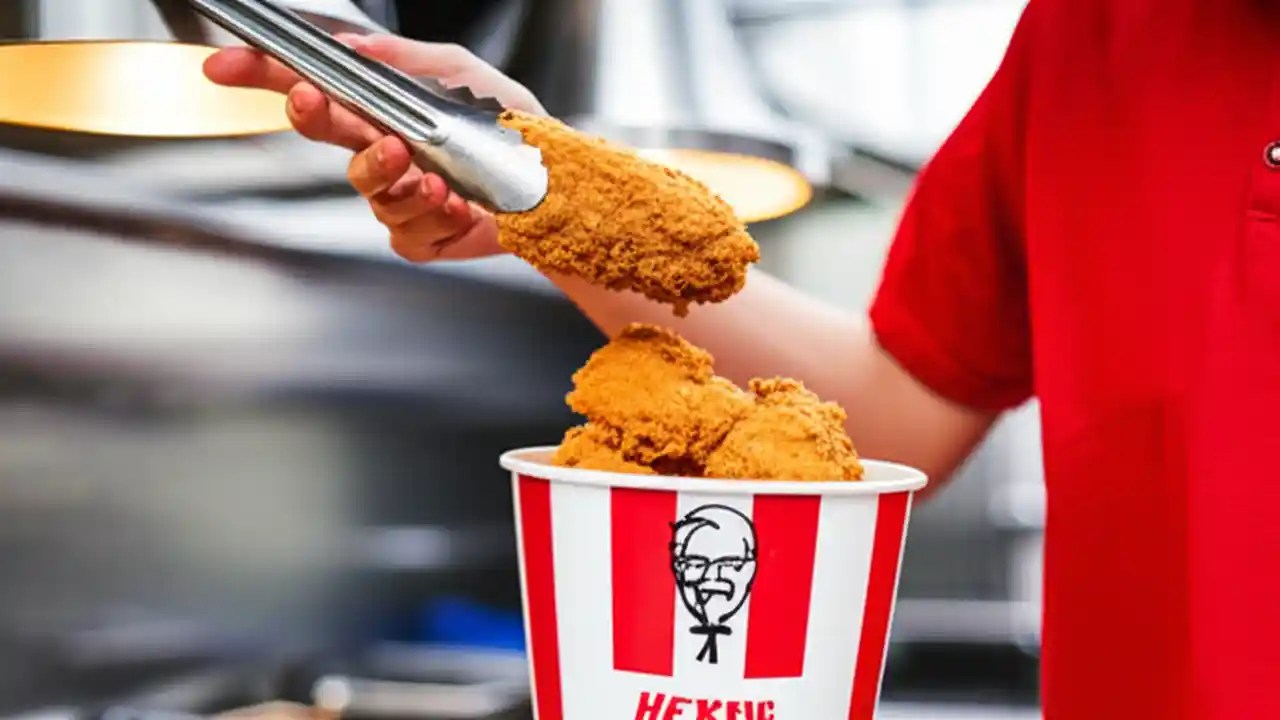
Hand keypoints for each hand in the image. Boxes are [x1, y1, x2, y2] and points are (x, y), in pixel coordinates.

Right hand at [203, 35, 545, 261]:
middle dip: (314, 116)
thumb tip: (359, 44)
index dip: (266, 76)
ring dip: (393, 175)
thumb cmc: (510, 129)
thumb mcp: (465, 76)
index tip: (228, 65)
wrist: (554, 185)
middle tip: (314, 102)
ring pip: (367, 187)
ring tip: (433, 173)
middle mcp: (382, 152)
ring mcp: (398, 196)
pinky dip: (435, 215)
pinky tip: (459, 204)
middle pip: (324, 133)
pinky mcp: (420, 235)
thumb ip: (410, 59)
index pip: (314, 87)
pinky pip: (406, 230)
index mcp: (384, 109)